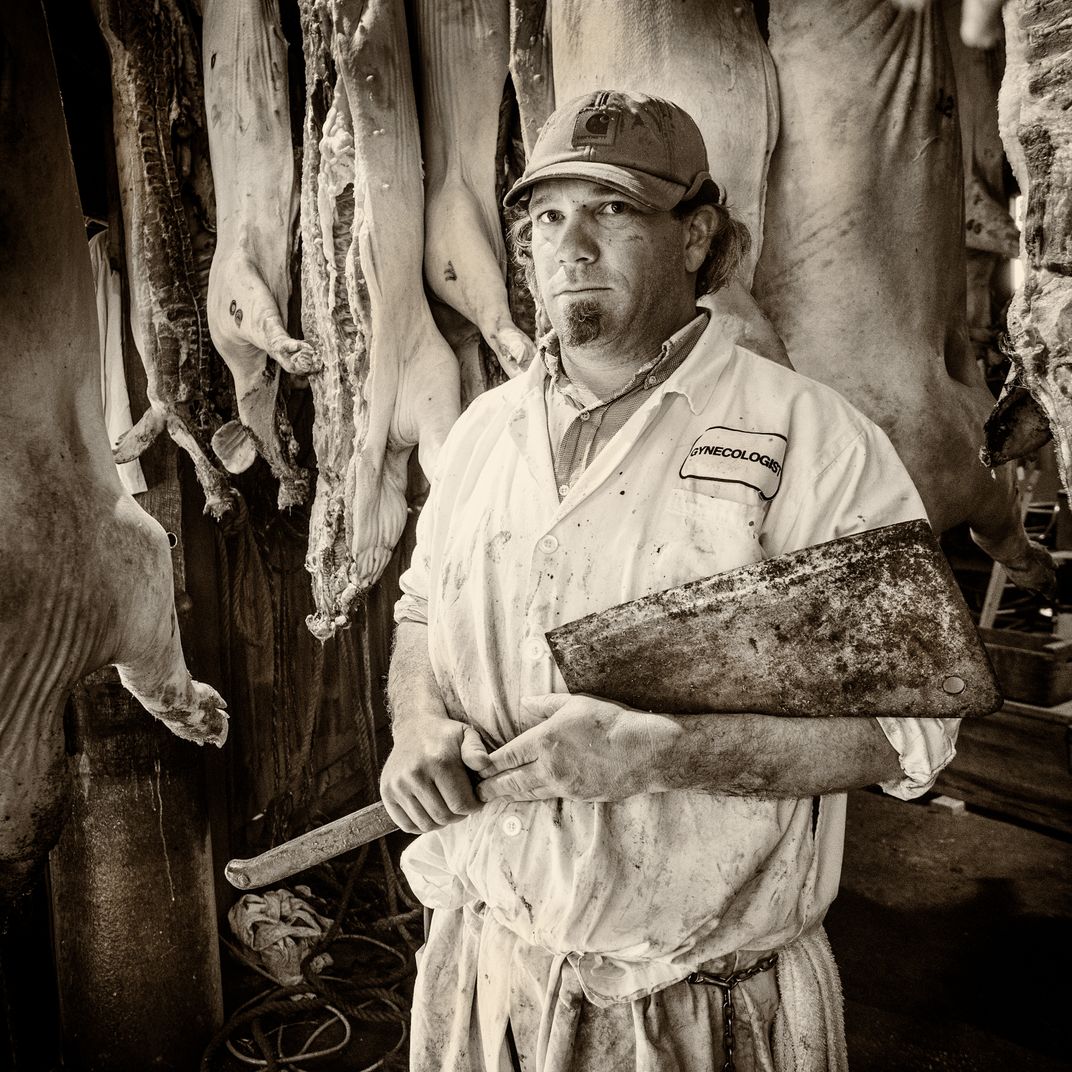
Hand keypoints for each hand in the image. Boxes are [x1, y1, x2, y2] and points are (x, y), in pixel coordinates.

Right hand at [379, 716, 490, 833]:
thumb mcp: (466, 734)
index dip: (473, 807)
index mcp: (439, 761)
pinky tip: (430, 811)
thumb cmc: (445, 735)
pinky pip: (407, 825)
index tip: (476, 800)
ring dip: (441, 821)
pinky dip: (422, 825)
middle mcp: (415, 774)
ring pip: (426, 824)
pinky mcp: (386, 792)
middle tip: (461, 803)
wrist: (413, 726)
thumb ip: (477, 750)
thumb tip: (484, 765)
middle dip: (458, 815)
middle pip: (444, 817)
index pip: (461, 804)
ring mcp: (398, 785)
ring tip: (446, 806)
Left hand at [476, 695, 672, 803]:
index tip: (473, 768)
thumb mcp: (575, 704)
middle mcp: (549, 767)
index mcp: (544, 741)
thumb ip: (544, 705)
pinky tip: (525, 796)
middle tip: (472, 794)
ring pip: (527, 793)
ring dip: (507, 795)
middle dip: (489, 788)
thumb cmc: (610, 722)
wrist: (643, 752)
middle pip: (510, 782)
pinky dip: (530, 797)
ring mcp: (563, 785)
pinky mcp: (578, 796)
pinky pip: (547, 797)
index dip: (486, 764)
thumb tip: (523, 702)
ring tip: (491, 798)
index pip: (506, 756)